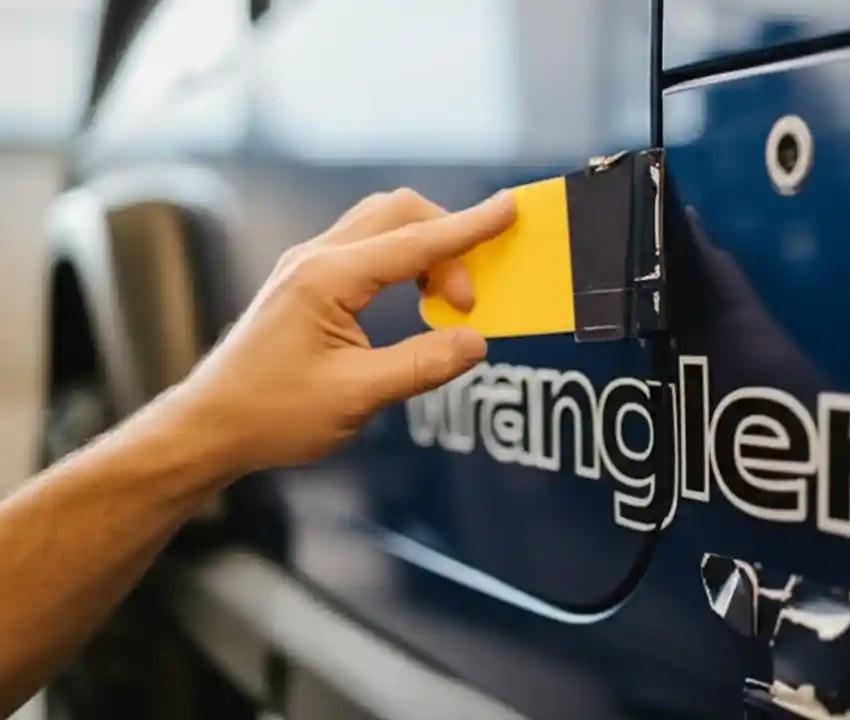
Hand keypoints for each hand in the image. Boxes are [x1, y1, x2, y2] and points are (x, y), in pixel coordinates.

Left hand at [169, 188, 514, 476]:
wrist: (208, 426)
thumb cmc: (272, 414)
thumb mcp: (357, 397)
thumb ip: (422, 365)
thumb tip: (476, 342)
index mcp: (328, 280)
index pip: (416, 242)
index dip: (470, 227)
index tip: (510, 209)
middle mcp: (315, 259)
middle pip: (399, 213)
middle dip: (448, 238)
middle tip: (468, 299)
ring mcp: (306, 265)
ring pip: (382, 224)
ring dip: (426, 248)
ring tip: (447, 300)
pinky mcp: (305, 281)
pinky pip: (366, 246)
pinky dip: (404, 259)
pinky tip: (414, 297)